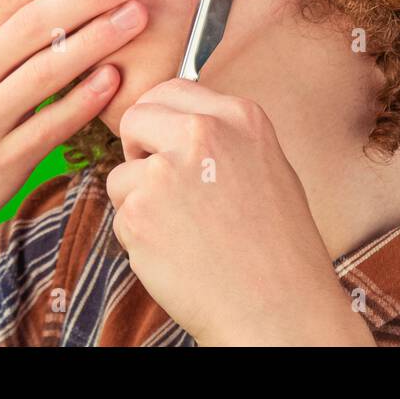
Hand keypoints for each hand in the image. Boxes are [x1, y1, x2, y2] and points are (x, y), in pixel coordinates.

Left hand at [105, 79, 374, 345]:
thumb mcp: (264, 166)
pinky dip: (139, 236)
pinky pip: (120, 213)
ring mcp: (167, 170)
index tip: (162, 142)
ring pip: (123, 172)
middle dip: (138, 148)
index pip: (172, 90)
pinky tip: (178, 252)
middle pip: (136, 116)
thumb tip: (172, 124)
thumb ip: (221, 137)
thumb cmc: (278, 246)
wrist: (279, 309)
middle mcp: (203, 133)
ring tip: (184, 231)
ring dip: (139, 200)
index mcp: (240, 116)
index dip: (160, 120)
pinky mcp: (140, 211)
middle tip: (160, 184)